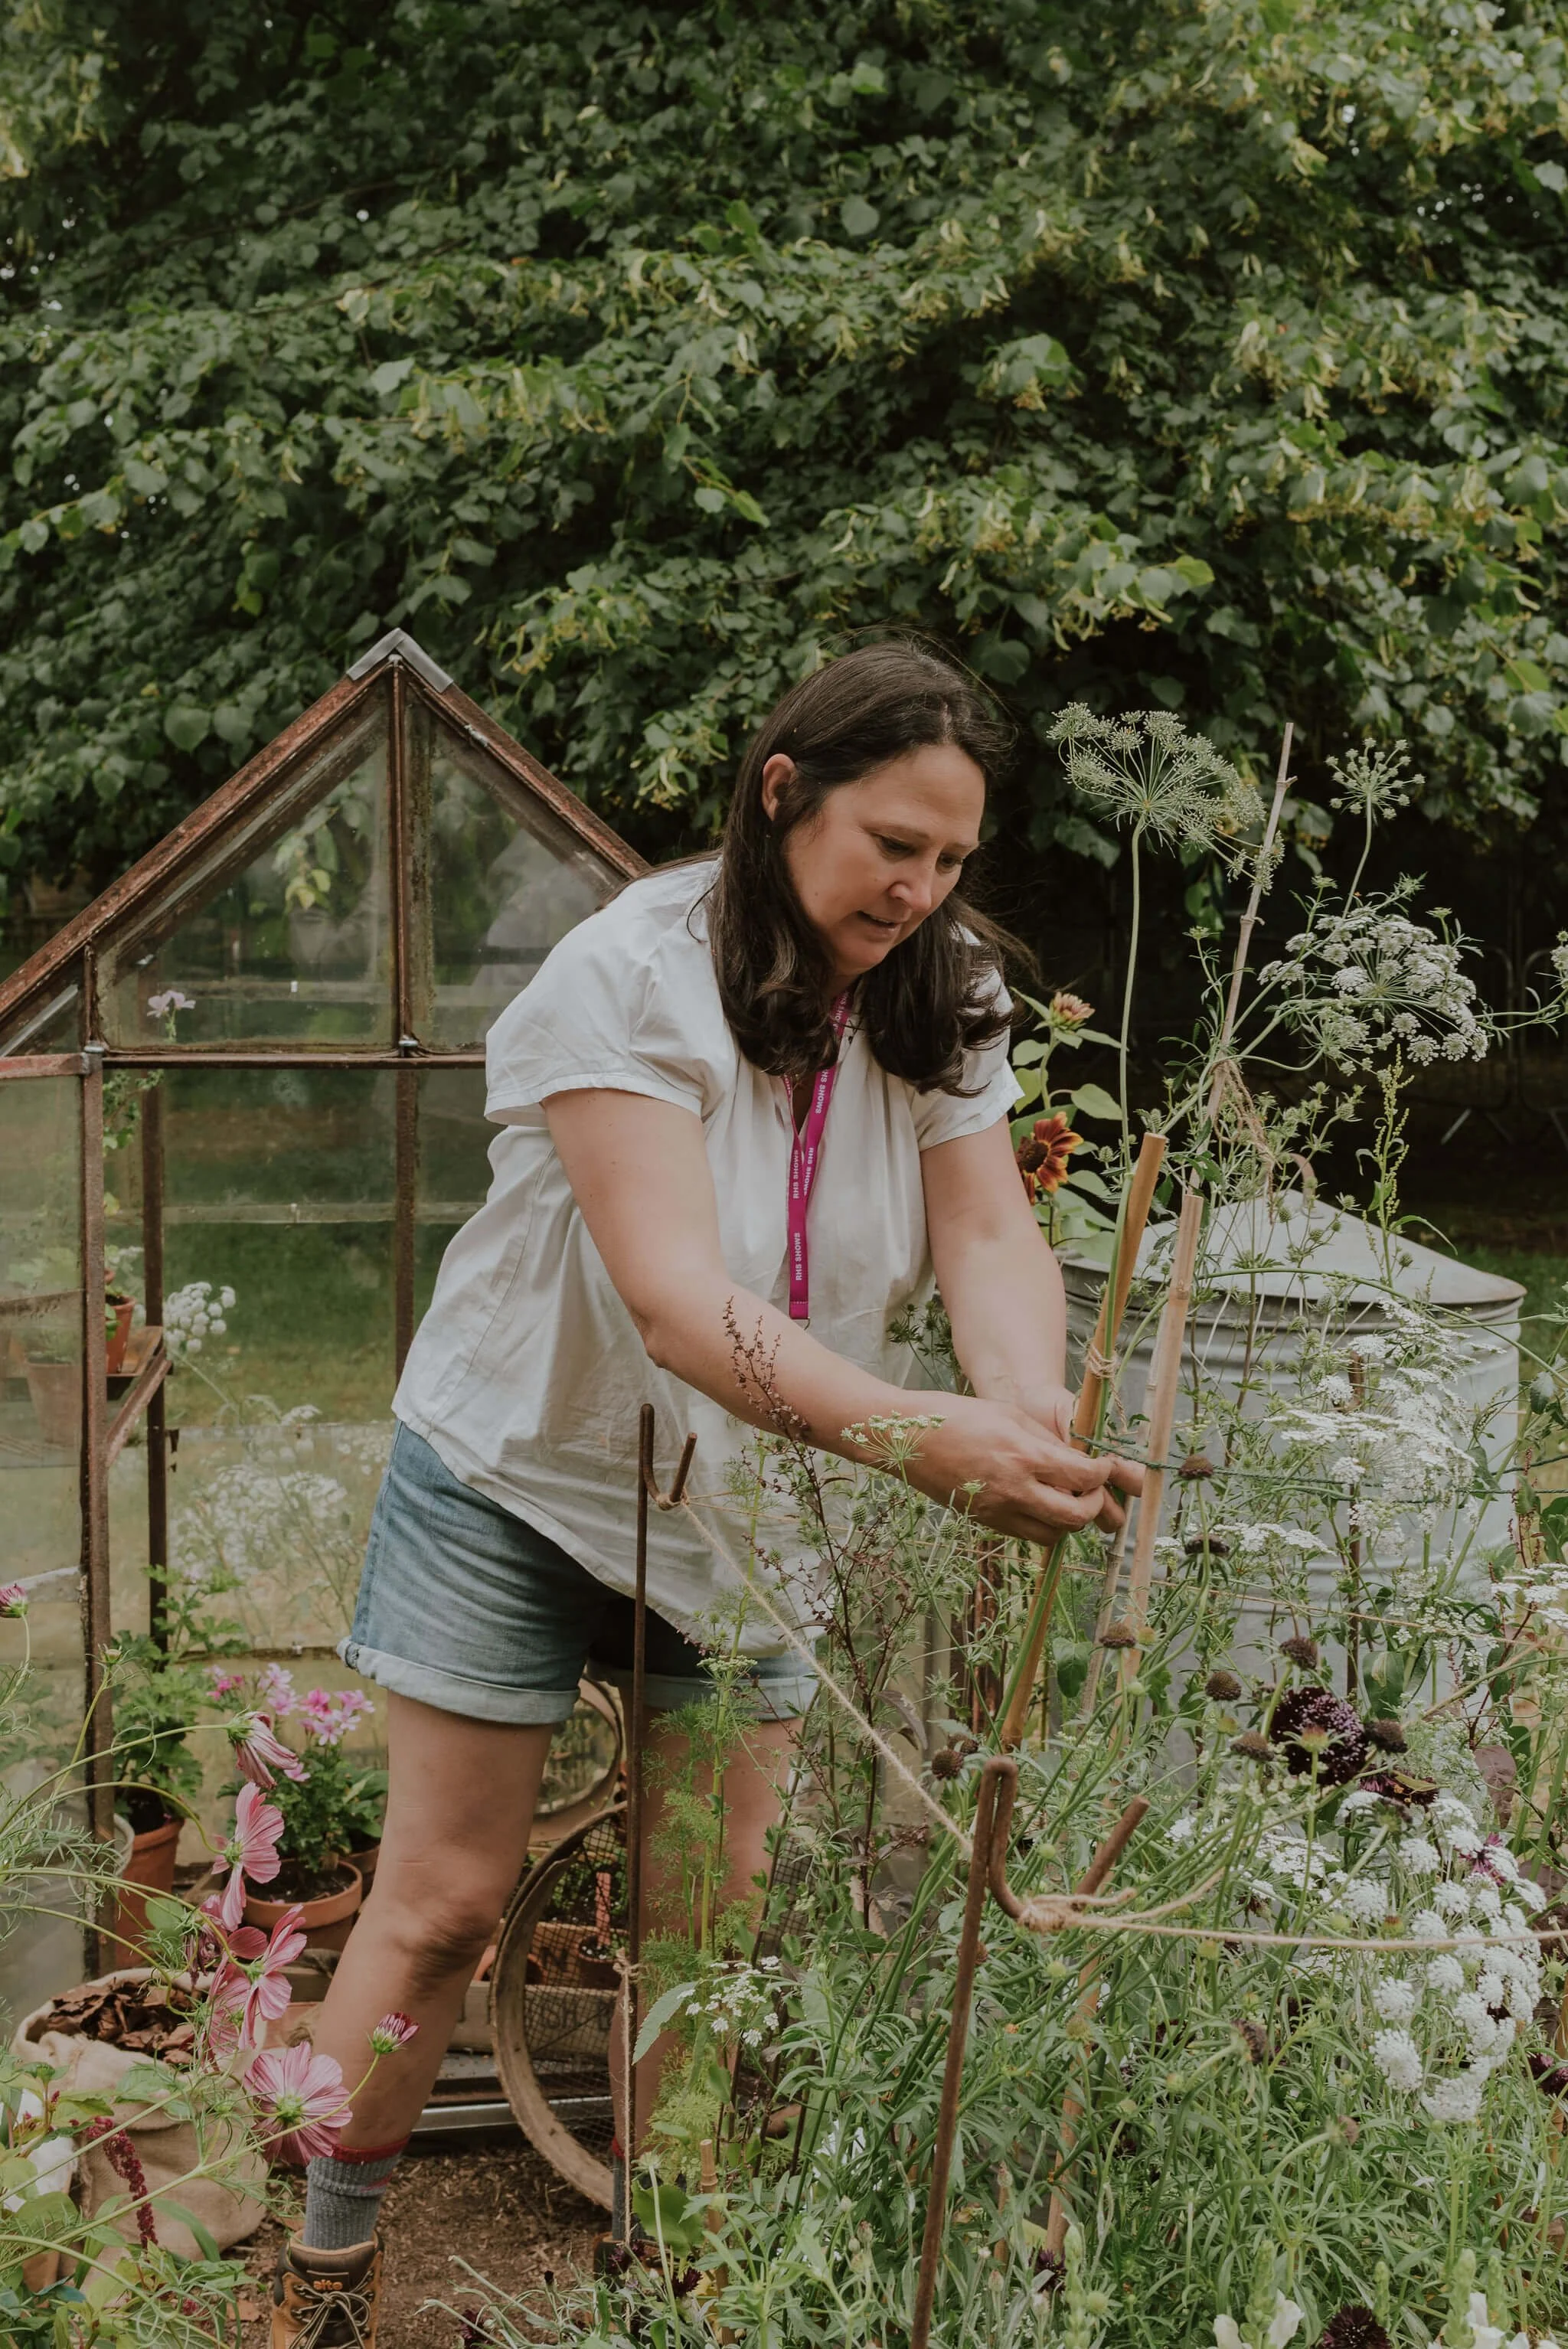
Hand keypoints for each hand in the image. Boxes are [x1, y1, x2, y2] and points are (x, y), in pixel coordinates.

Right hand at [899, 1394, 1142, 1543]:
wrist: (906, 1438)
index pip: (1082, 1477)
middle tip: (1091, 1489)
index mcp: (1022, 1456)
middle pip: (1075, 1518)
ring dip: (1067, 1520)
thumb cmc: (955, 1416)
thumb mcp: (1009, 1415)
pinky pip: (1025, 1533)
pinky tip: (1035, 1501)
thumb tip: (1077, 1460)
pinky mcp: (983, 1522)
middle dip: (1093, 1506)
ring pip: (1052, 1535)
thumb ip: (1046, 1442)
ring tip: (1064, 1497)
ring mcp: (997, 1511)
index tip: (1104, 1467)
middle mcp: (1013, 1490)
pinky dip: (1040, 1523)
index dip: (1102, 1474)